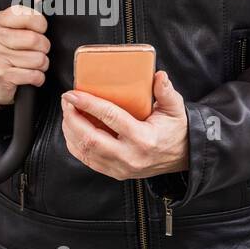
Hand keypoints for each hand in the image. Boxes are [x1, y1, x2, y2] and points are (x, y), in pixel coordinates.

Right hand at [0, 4, 49, 105]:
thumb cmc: (8, 51)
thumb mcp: (11, 29)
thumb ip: (24, 16)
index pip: (28, 15)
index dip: (41, 24)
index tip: (40, 30)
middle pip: (34, 39)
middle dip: (44, 47)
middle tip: (39, 50)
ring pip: (37, 59)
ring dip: (42, 64)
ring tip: (34, 64)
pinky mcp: (2, 75)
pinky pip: (34, 75)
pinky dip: (38, 77)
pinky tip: (32, 75)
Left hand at [60, 71, 189, 180]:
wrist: (182, 156)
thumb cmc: (176, 130)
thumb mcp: (175, 108)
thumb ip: (166, 91)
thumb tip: (158, 75)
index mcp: (143, 138)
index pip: (110, 118)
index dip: (88, 104)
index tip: (73, 94)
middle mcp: (129, 156)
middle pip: (90, 139)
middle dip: (72, 118)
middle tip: (66, 101)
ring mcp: (121, 167)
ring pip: (85, 151)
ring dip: (70, 131)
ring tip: (67, 113)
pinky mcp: (115, 173)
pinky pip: (88, 160)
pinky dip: (75, 144)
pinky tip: (72, 130)